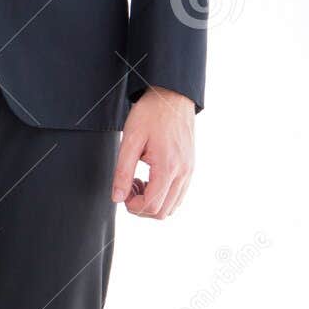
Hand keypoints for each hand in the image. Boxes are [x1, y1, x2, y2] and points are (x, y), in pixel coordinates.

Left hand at [112, 86, 195, 219]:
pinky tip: (150, 178)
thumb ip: (122, 172)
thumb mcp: (130, 140)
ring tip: (138, 181)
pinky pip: (178, 195)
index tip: (123, 191)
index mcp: (168, 167)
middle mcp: (183, 172)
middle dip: (141, 207)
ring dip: (152, 202)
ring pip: (172, 207)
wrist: (172, 95)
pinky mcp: (190, 167)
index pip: (151, 206)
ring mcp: (189, 170)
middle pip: (162, 212)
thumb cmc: (150, 113)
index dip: (132, 206)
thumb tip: (117, 198)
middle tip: (129, 186)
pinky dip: (162, 195)